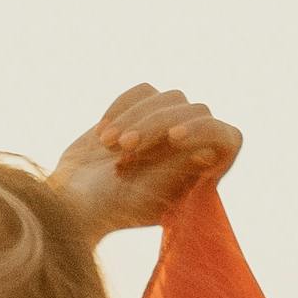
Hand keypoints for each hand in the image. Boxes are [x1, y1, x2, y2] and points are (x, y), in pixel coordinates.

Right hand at [50, 84, 241, 239]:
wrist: (70, 202)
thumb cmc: (111, 208)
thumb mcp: (146, 195)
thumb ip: (178, 171)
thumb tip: (209, 151)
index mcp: (203, 173)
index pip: (227, 137)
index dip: (204, 130)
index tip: (173, 137)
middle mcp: (192, 147)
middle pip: (194, 110)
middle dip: (156, 125)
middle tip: (124, 148)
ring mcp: (167, 127)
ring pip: (169, 96)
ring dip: (136, 117)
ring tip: (109, 145)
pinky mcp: (142, 110)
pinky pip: (143, 90)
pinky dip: (121, 107)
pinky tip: (101, 136)